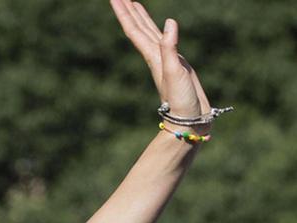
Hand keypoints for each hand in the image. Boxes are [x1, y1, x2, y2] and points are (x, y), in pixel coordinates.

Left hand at [110, 0, 211, 130]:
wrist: (190, 120)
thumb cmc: (181, 100)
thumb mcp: (175, 72)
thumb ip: (170, 48)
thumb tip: (169, 23)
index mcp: (152, 56)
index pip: (134, 30)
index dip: (124, 13)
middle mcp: (155, 55)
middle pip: (137, 28)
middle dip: (128, 11)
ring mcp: (166, 59)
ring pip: (149, 32)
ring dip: (140, 17)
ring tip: (133, 3)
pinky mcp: (177, 63)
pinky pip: (164, 40)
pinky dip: (160, 30)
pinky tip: (163, 26)